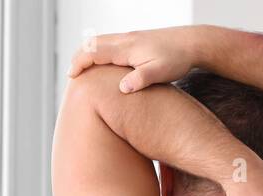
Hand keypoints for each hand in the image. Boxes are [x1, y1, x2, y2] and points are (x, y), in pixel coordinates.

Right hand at [69, 28, 197, 92]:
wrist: (192, 43)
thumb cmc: (177, 59)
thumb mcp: (160, 72)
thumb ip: (140, 79)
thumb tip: (122, 89)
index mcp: (126, 47)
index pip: (93, 51)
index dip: (79, 63)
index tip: (71, 77)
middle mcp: (125, 39)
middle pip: (92, 43)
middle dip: (78, 58)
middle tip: (71, 76)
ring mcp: (129, 38)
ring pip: (100, 42)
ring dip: (88, 54)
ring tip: (83, 72)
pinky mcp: (135, 41)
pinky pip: (110, 44)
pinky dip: (99, 52)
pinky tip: (103, 66)